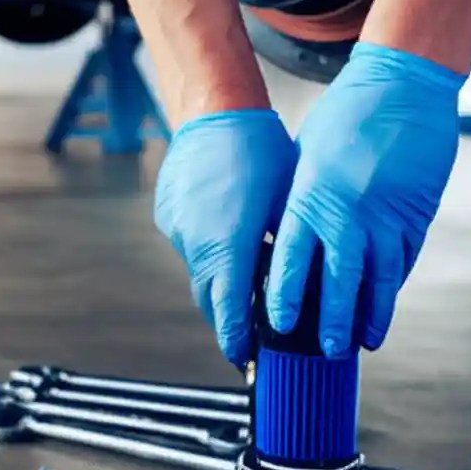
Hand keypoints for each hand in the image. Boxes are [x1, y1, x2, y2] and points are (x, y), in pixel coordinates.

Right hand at [155, 110, 295, 365]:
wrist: (217, 109)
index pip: (230, 307)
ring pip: (199, 269)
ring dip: (220, 280)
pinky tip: (228, 235)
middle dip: (227, 317)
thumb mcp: (288, 204)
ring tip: (244, 283)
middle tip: (246, 334)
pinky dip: (207, 249)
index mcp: (229, 242)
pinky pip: (188, 243)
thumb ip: (288, 252)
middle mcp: (195, 240)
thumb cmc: (263, 152)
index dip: (236, 338)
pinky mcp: (167, 213)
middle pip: (209, 297)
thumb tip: (303, 291)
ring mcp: (177, 227)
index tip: (243, 360)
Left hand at [266, 43, 464, 357]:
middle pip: (337, 285)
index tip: (279, 326)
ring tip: (365, 341)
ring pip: (378, 282)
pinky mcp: (417, 215)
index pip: (289, 264)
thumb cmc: (346, 116)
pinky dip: (394, 285)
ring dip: (371, 316)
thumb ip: (300, 202)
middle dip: (331, 324)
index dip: (284, 300)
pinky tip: (387, 301)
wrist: (402, 86)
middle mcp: (347, 215)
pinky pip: (403, 260)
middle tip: (327, 350)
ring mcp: (386, 218)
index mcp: (310, 199)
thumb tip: (292, 243)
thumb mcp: (307, 158)